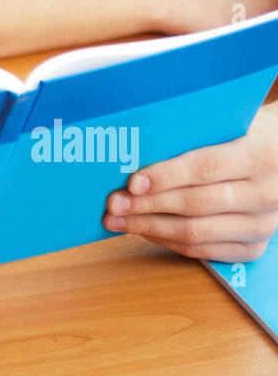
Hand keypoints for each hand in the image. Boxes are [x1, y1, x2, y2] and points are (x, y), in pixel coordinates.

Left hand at [102, 99, 277, 260]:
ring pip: (196, 233)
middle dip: (147, 206)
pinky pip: (202, 250)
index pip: (206, 168)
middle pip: (196, 205)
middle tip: (113, 203)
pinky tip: (143, 230)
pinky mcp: (253, 248)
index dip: (165, 176)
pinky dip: (167, 241)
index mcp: (261, 156)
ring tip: (117, 220)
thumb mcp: (229, 125)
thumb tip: (137, 147)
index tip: (132, 182)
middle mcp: (267, 195)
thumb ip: (194, 136)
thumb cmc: (246, 135)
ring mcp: (262, 226)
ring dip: (149, 228)